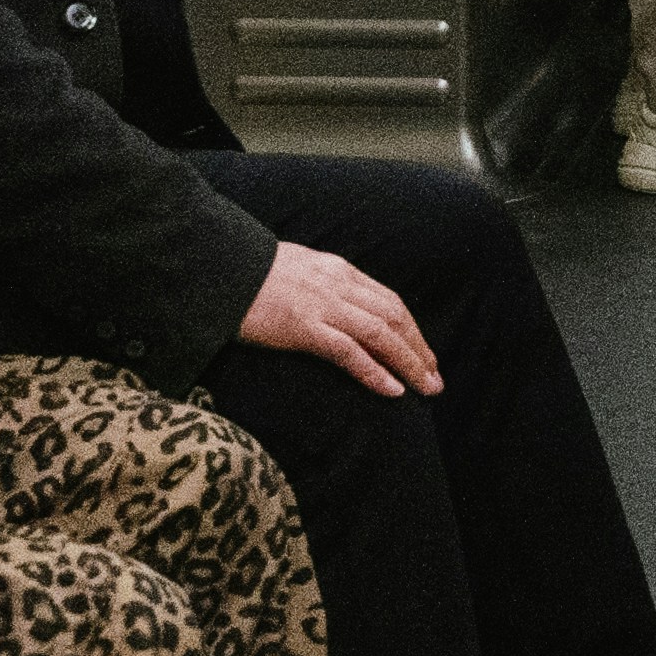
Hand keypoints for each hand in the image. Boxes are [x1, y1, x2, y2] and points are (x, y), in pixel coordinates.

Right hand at [241, 241, 444, 397]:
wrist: (219, 266)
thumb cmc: (251, 273)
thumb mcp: (299, 269)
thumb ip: (324, 284)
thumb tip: (342, 305)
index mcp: (339, 271)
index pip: (389, 301)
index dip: (413, 330)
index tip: (426, 354)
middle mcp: (339, 285)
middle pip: (394, 318)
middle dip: (420, 350)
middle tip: (436, 379)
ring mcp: (323, 306)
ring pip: (381, 335)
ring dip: (409, 363)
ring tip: (426, 388)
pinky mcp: (303, 327)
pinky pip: (349, 352)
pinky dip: (375, 371)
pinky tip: (392, 390)